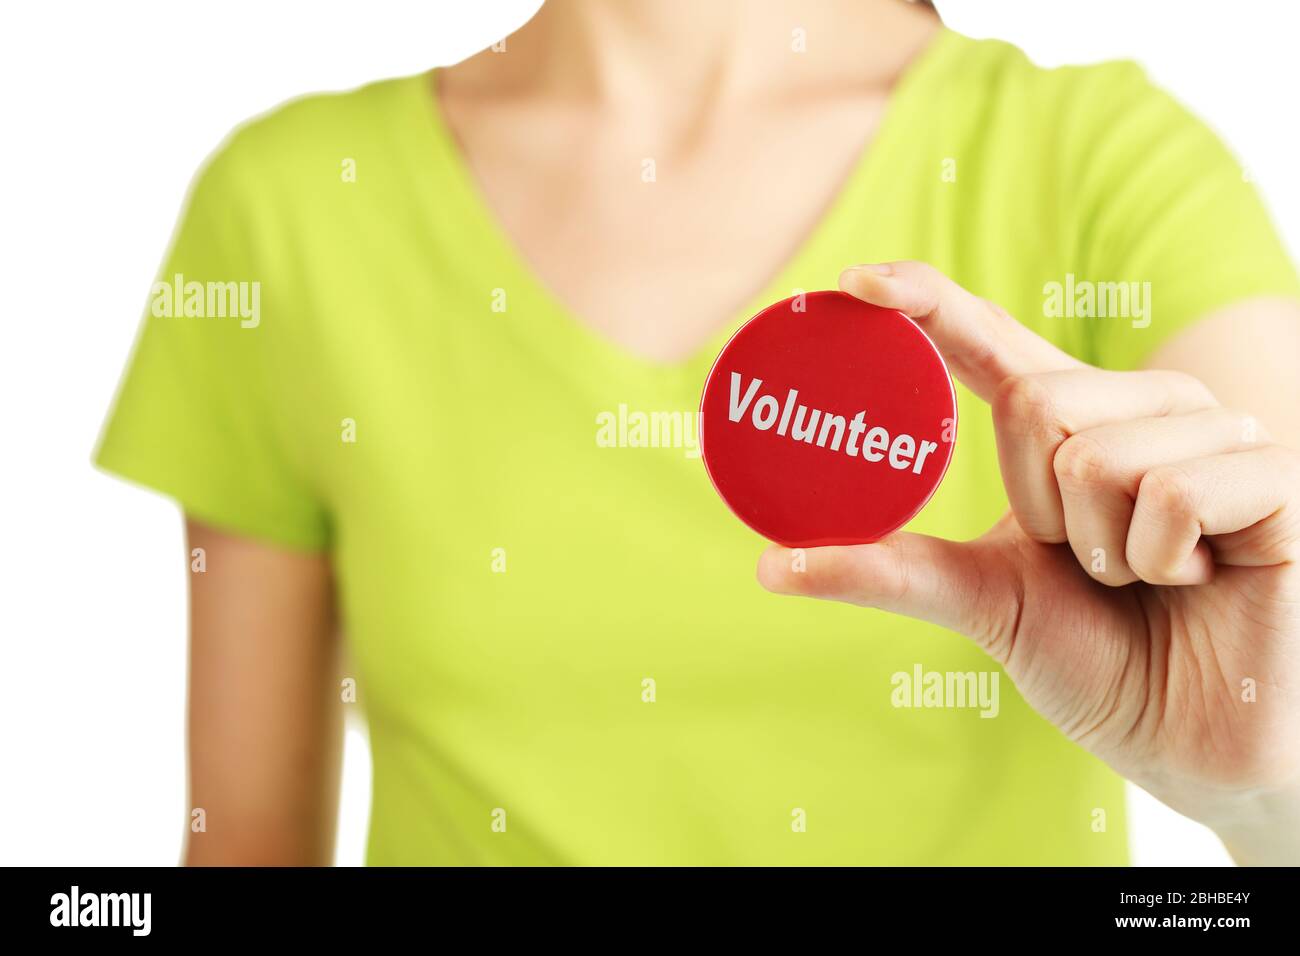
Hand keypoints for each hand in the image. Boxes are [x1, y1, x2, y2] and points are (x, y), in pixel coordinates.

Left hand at [757, 261, 1299, 861]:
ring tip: (1144, 578)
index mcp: (1071, 424)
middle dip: (1039, 510)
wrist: (1197, 740)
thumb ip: (891, 571)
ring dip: (1101, 547)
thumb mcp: (984, 601)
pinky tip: (1196, 579)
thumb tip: (771, 567)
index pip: (991, 341)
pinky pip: (1175, 491)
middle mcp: (1141, 409)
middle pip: (1037, 402)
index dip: (926, 302)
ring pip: (1098, 453)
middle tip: (1085, 563)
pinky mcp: (1277, 478)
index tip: (857, 283)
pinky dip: (1162, 559)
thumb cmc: (1101, 660)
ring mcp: (1213, 435)